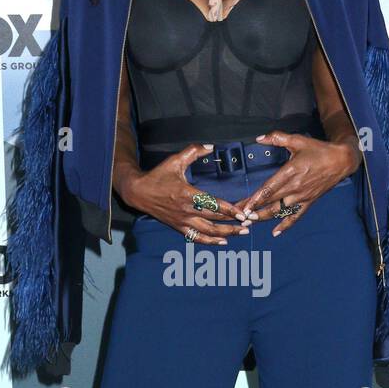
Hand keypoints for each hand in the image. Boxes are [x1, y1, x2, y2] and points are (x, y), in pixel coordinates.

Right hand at [121, 143, 252, 244]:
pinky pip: (196, 237)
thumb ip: (193, 151)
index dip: (229, 210)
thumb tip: (210, 146)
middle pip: (215, 220)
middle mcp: (186, 210)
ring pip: (208, 231)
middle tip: (250, 221)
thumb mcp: (174, 160)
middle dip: (234, 222)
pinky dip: (210, 241)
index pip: (213, 204)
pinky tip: (223, 241)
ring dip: (227, 233)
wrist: (138, 192)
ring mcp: (182, 221)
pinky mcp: (178, 227)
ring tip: (242, 232)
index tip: (243, 213)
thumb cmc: (157, 175)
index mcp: (187, 194)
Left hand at [232, 132, 361, 235]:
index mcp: (290, 172)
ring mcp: (302, 197)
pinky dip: (285, 225)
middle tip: (238, 216)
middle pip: (270, 202)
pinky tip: (275, 232)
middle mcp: (295, 187)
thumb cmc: (319, 150)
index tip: (244, 206)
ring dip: (264, 218)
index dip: (255, 199)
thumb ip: (277, 138)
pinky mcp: (308, 202)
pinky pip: (296, 216)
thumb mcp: (298, 140)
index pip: (269, 189)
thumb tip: (259, 138)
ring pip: (280, 211)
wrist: (341, 161)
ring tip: (250, 222)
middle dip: (253, 210)